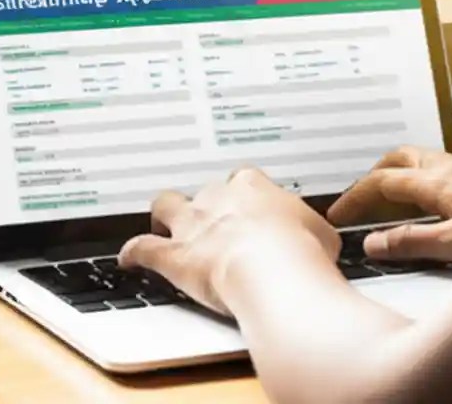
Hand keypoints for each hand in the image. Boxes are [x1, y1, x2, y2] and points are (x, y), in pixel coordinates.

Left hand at [119, 168, 341, 315]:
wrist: (273, 272)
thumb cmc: (301, 254)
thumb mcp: (323, 235)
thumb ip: (312, 231)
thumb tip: (319, 238)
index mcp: (255, 188)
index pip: (243, 179)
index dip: (243, 194)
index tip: (248, 206)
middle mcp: (218, 199)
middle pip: (204, 191)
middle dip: (205, 205)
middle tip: (212, 221)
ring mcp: (192, 226)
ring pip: (166, 205)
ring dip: (164, 215)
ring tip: (164, 224)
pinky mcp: (173, 255)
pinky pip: (142, 248)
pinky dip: (133, 253)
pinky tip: (129, 258)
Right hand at [327, 146, 451, 263]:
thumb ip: (411, 243)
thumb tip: (374, 242)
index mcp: (436, 182)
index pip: (381, 183)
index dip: (355, 198)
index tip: (338, 214)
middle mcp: (450, 169)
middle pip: (399, 158)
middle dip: (373, 174)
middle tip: (360, 198)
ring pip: (421, 160)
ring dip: (399, 174)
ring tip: (390, 199)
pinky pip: (440, 171)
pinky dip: (422, 181)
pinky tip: (431, 205)